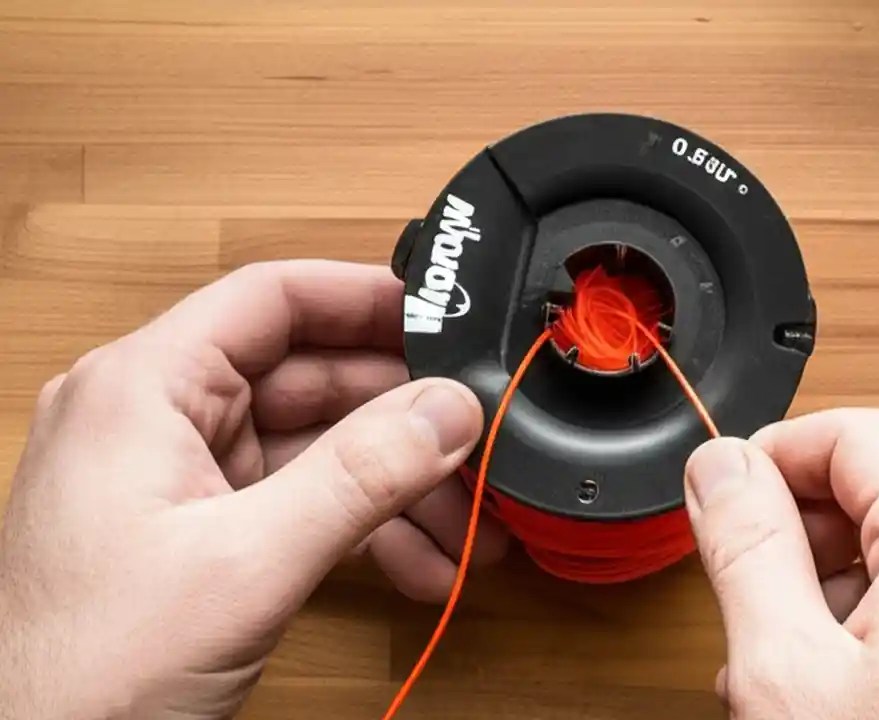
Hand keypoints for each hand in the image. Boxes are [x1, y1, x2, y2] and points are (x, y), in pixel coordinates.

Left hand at [0, 261, 507, 718]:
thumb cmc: (85, 670)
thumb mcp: (248, 561)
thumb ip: (360, 476)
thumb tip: (447, 411)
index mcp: (144, 388)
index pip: (272, 300)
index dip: (366, 299)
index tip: (447, 316)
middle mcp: (159, 419)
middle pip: (309, 379)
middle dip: (403, 420)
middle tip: (479, 441)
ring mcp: (178, 479)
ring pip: (315, 449)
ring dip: (396, 488)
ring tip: (466, 530)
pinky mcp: (198, 533)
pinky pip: (300, 505)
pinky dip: (362, 531)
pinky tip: (421, 567)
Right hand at [684, 409, 878, 718]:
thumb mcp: (787, 668)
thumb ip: (747, 547)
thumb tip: (722, 468)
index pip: (861, 437)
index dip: (777, 454)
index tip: (724, 493)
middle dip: (799, 529)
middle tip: (739, 584)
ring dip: (828, 584)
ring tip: (775, 657)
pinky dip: (872, 624)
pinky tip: (825, 687)